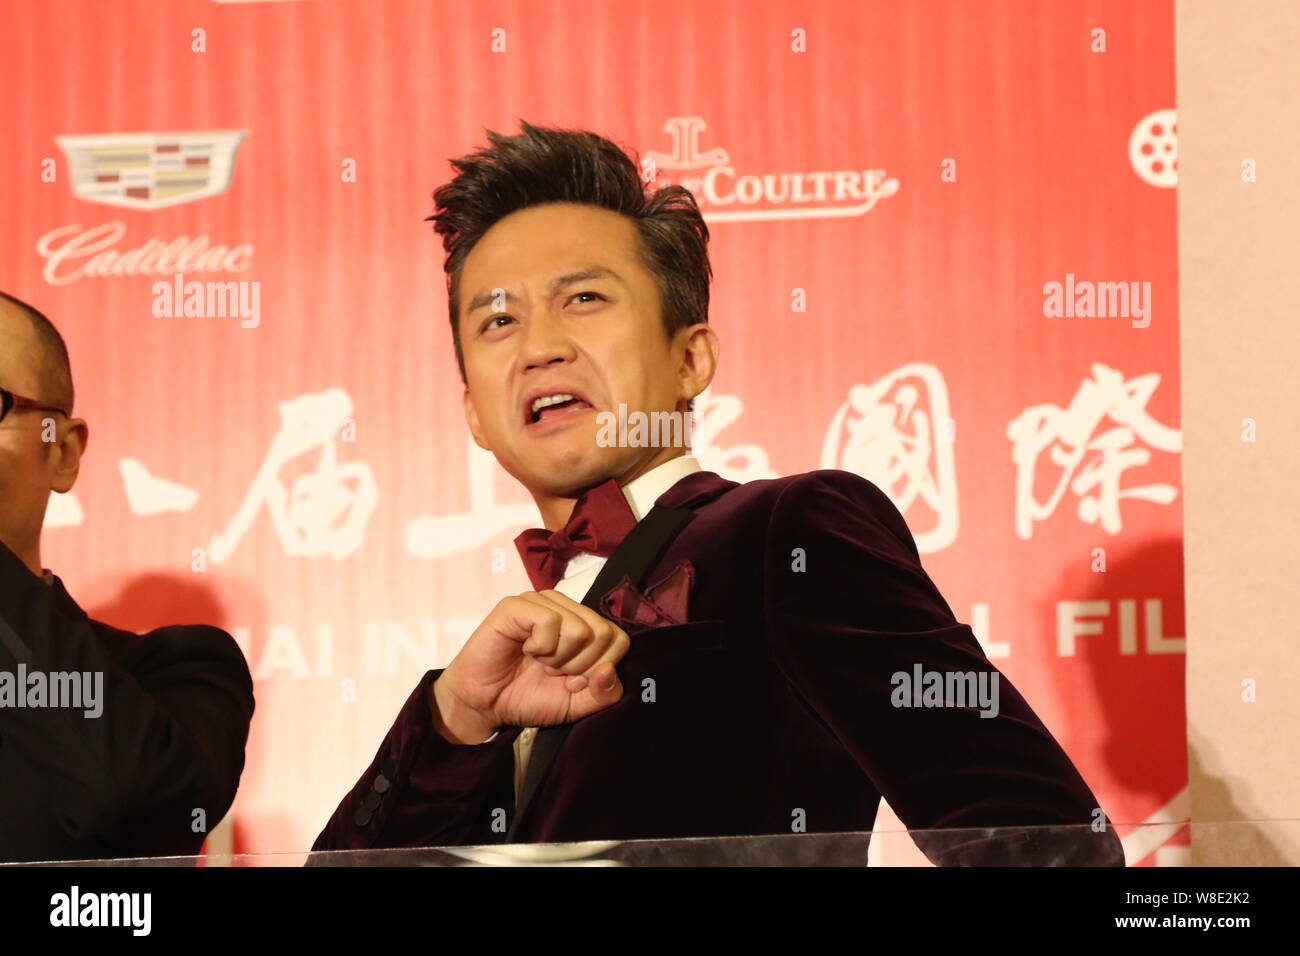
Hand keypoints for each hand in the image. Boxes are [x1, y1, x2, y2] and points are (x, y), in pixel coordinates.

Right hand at [430, 590, 629, 742]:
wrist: (485, 705)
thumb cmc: (528, 697)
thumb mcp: (576, 704)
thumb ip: (603, 693)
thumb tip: (609, 669)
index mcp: (584, 625)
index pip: (619, 639)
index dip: (598, 669)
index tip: (572, 680)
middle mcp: (566, 608)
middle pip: (603, 634)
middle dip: (579, 666)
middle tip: (552, 671)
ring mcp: (541, 602)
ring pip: (580, 629)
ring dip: (558, 659)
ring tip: (538, 661)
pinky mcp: (517, 605)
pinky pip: (550, 622)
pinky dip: (540, 647)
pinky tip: (526, 649)